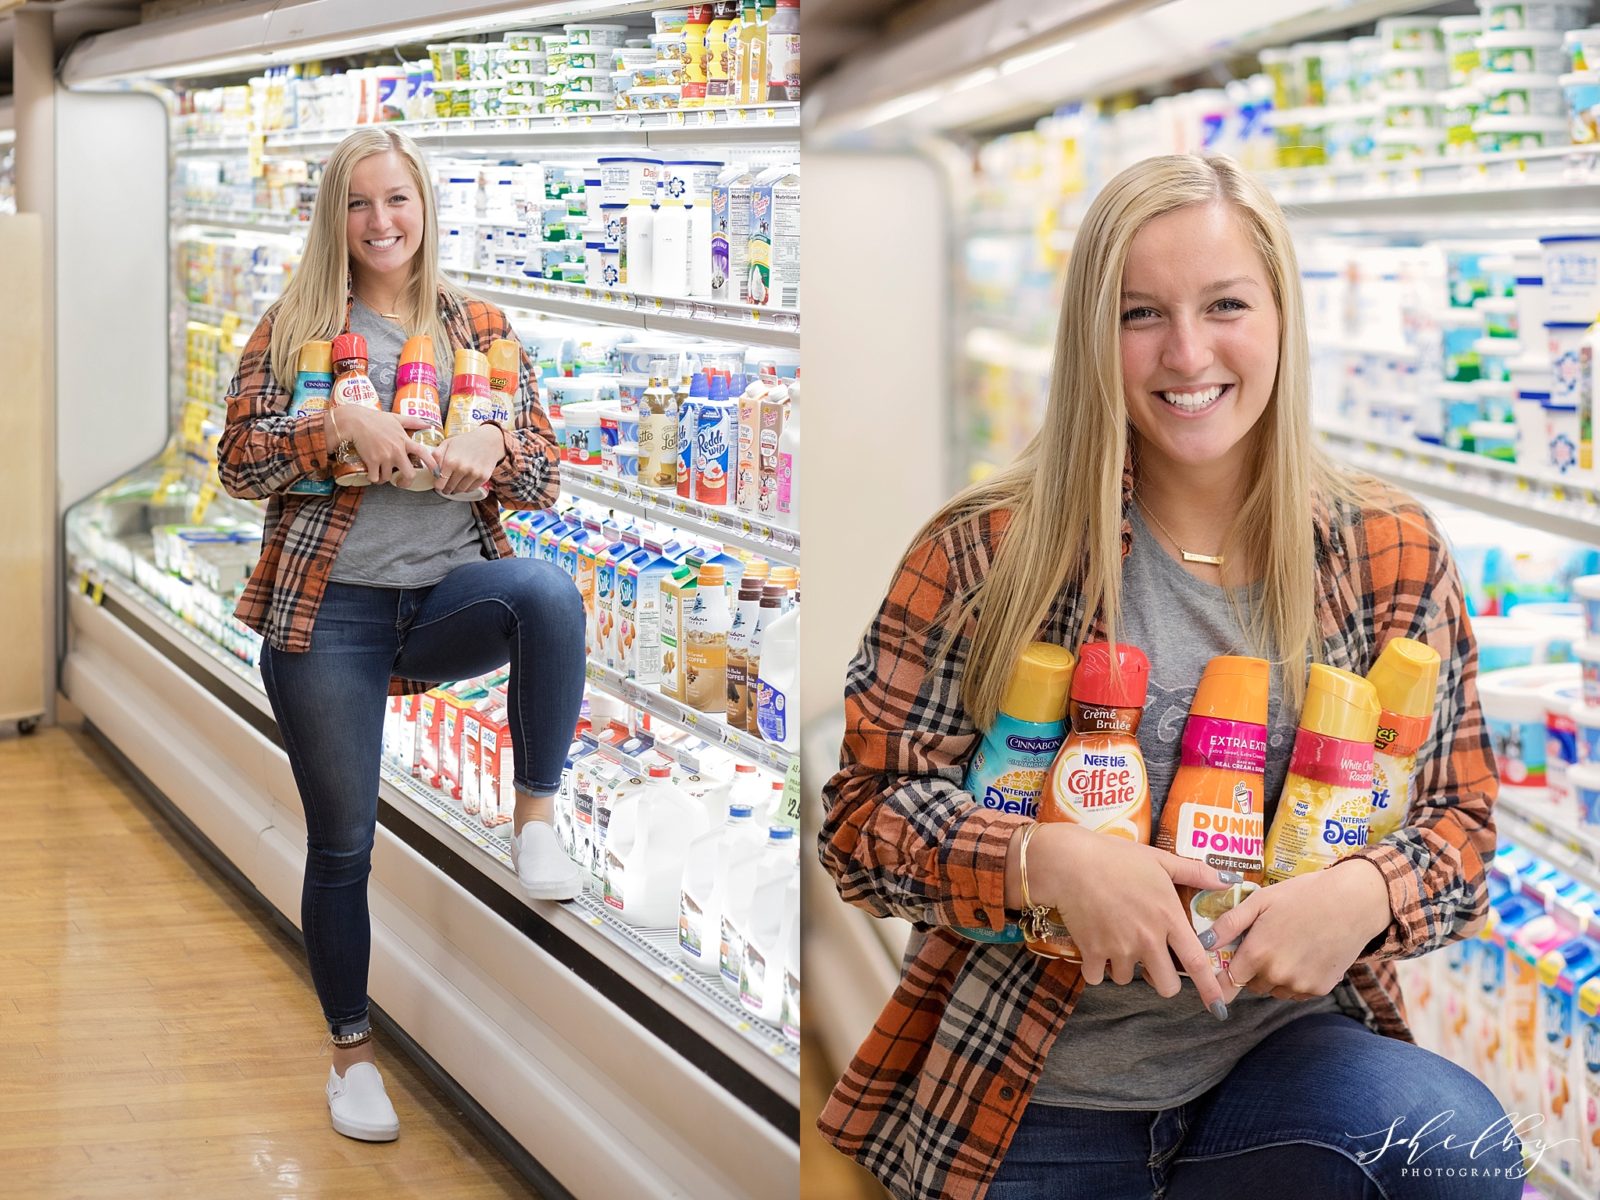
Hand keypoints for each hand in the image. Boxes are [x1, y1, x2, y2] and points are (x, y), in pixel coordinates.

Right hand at [332, 405, 440, 486]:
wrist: (355, 421)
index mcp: (404, 440)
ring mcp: (385, 457)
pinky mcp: (372, 461)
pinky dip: (373, 478)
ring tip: (380, 473)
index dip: (431, 464)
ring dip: (384, 478)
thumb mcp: (396, 418)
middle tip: (401, 482)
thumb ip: (412, 422)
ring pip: (388, 478)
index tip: (436, 473)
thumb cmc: (375, 419)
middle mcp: (397, 450)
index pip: (423, 453)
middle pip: (409, 474)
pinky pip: (375, 478)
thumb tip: (427, 423)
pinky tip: (371, 474)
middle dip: (406, 482)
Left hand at [434, 423, 505, 495]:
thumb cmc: (465, 441)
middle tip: (446, 485)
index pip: (439, 484)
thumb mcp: (447, 444)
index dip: (438, 485)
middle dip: (446, 488)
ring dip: (456, 489)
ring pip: (460, 490)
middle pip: (449, 488)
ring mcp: (474, 474)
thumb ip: (436, 456)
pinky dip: (466, 487)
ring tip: (456, 483)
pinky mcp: (483, 477)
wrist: (488, 440)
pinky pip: (471, 489)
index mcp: (450, 461)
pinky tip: (465, 481)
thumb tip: (431, 470)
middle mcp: (462, 469)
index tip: (439, 483)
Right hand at [1019, 823, 1238, 1017]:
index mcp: (1168, 918)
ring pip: (1127, 979)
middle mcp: (1147, 939)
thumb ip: (1195, 873)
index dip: (1209, 988)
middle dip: (1163, 981)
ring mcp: (1119, 948)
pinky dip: (1096, 968)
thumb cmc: (1116, 857)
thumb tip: (1228, 880)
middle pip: (1165, 985)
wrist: (1070, 862)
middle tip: (1152, 963)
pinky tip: (1094, 947)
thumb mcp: (1159, 859)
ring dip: (1124, 968)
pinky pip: (1097, 977)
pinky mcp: (1092, 951)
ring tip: (1116, 942)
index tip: (1218, 1008)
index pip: (1196, 962)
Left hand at [1207, 858, 1391, 1004]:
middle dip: (1251, 969)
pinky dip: (1296, 979)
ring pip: (1274, 990)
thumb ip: (1228, 924)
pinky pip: (1297, 991)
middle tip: (1265, 943)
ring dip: (1273, 976)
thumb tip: (1203, 943)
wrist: (1353, 902)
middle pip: (1251, 984)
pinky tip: (1305, 954)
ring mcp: (1300, 985)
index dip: (1221, 981)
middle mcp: (1277, 975)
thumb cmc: (1303, 895)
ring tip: (1287, 945)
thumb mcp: (1260, 901)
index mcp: (1257, 953)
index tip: (1219, 982)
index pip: (1228, 983)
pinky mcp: (1320, 989)